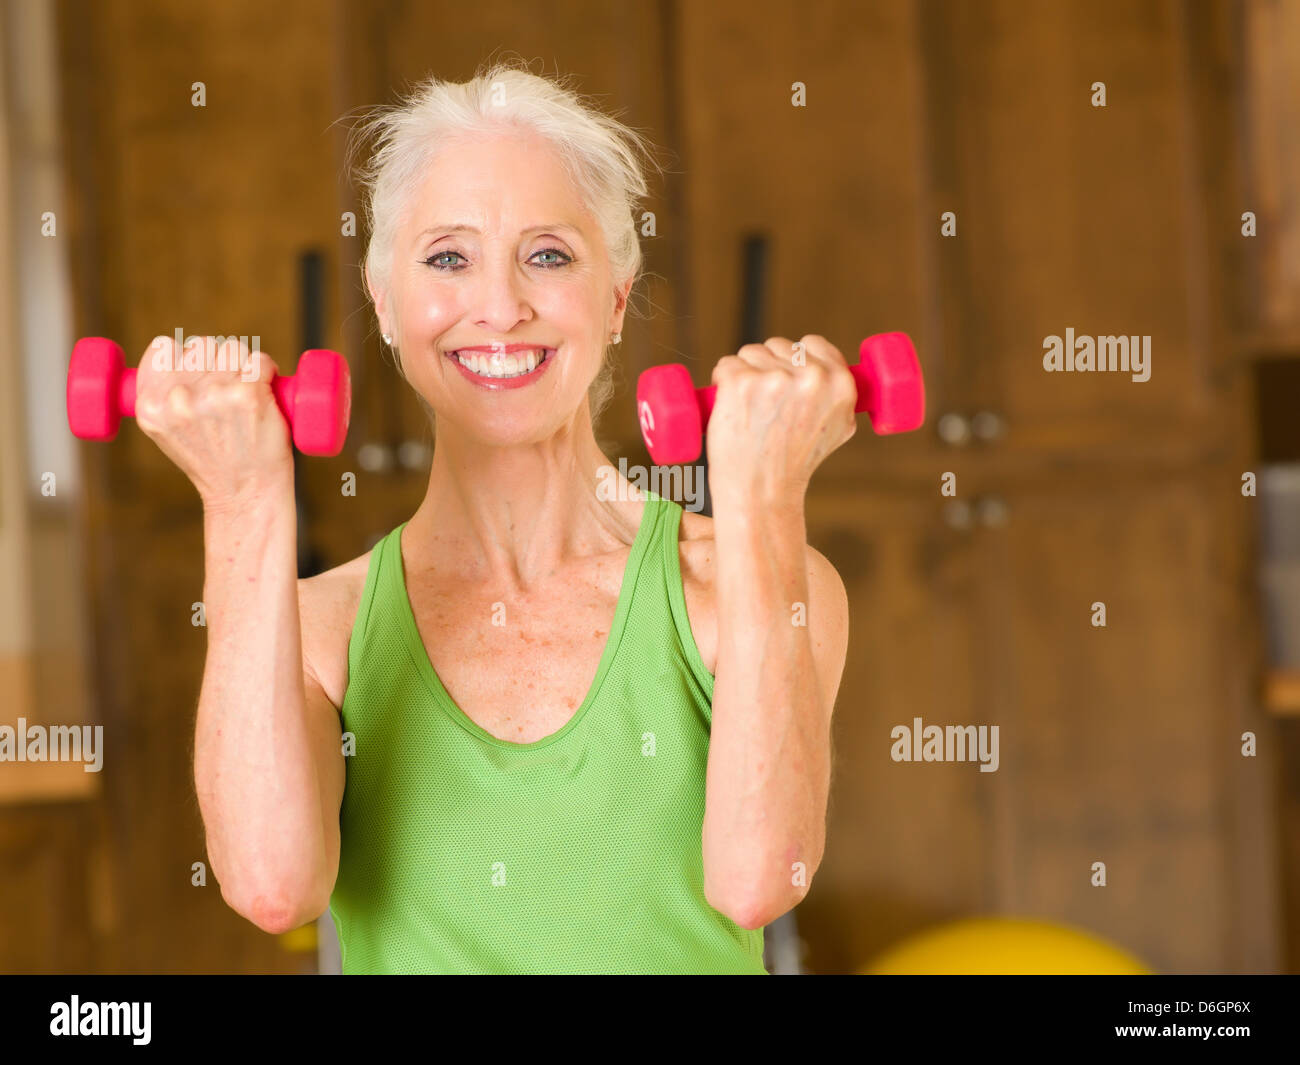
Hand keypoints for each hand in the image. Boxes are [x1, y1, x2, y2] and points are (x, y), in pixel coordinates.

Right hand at [133, 335, 293, 509]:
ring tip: (247, 395)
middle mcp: (177, 400)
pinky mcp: (248, 395)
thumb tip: (176, 353)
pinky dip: (269, 370)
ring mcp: (214, 396)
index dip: (186, 357)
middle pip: (202, 345)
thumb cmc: (214, 462)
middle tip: (230, 392)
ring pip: (233, 348)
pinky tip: (268, 390)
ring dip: (244, 365)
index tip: (201, 373)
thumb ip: (164, 396)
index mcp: (150, 406)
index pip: (163, 349)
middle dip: (219, 362)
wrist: (246, 494)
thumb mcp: (168, 432)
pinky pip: (261, 360)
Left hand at [706, 334, 857, 506]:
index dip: (795, 360)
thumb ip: (840, 396)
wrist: (762, 491)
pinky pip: (726, 365)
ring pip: (750, 353)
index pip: (813, 343)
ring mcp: (774, 378)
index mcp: (841, 384)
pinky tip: (732, 408)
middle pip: (778, 346)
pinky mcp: (740, 382)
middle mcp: (811, 377)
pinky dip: (722, 383)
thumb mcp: (839, 430)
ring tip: (750, 411)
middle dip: (768, 368)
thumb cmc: (794, 464)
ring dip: (745, 375)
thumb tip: (834, 370)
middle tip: (766, 407)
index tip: (786, 379)